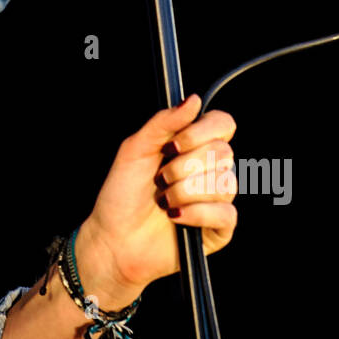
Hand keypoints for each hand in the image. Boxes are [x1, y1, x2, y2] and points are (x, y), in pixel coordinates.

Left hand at [74, 95, 237, 307]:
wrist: (113, 238)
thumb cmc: (121, 195)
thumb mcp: (135, 149)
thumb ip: (163, 122)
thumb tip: (192, 99)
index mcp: (193, 147)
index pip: (223, 124)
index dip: (202, 132)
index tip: (173, 146)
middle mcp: (209, 170)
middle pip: (223, 152)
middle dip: (183, 167)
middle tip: (159, 179)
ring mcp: (216, 199)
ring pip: (224, 182)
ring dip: (183, 191)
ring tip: (163, 201)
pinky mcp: (219, 228)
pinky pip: (225, 213)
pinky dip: (195, 213)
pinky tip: (175, 217)